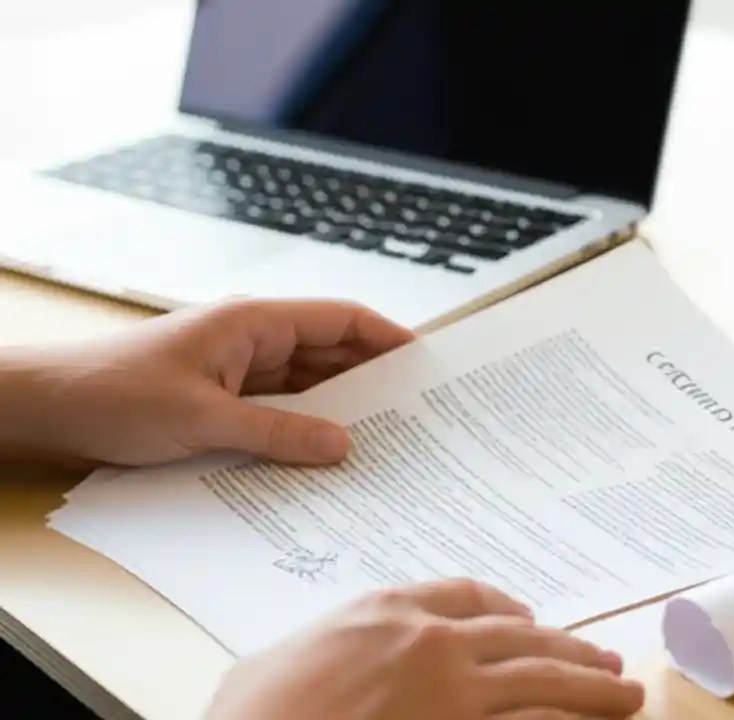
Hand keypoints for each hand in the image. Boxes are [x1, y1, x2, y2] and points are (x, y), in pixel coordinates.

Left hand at [0, 299, 414, 465]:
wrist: (46, 406)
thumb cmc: (113, 394)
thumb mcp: (204, 420)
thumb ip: (279, 434)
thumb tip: (343, 446)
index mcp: (254, 323)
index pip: (341, 321)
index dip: (388, 339)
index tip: (426, 364)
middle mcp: (251, 339)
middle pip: (330, 353)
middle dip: (372, 380)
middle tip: (415, 414)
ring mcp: (237, 368)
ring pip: (307, 384)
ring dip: (339, 407)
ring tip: (382, 438)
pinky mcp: (222, 396)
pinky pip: (279, 408)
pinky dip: (304, 426)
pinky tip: (324, 452)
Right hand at [205, 579, 643, 719]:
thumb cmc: (246, 717)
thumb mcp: (268, 665)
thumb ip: (322, 648)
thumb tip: (327, 661)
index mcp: (383, 613)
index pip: (462, 596)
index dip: (503, 607)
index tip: (527, 619)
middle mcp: (429, 643)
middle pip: (520, 636)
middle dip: (568, 648)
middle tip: (603, 659)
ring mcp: (452, 693)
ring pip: (542, 681)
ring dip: (591, 687)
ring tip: (624, 693)